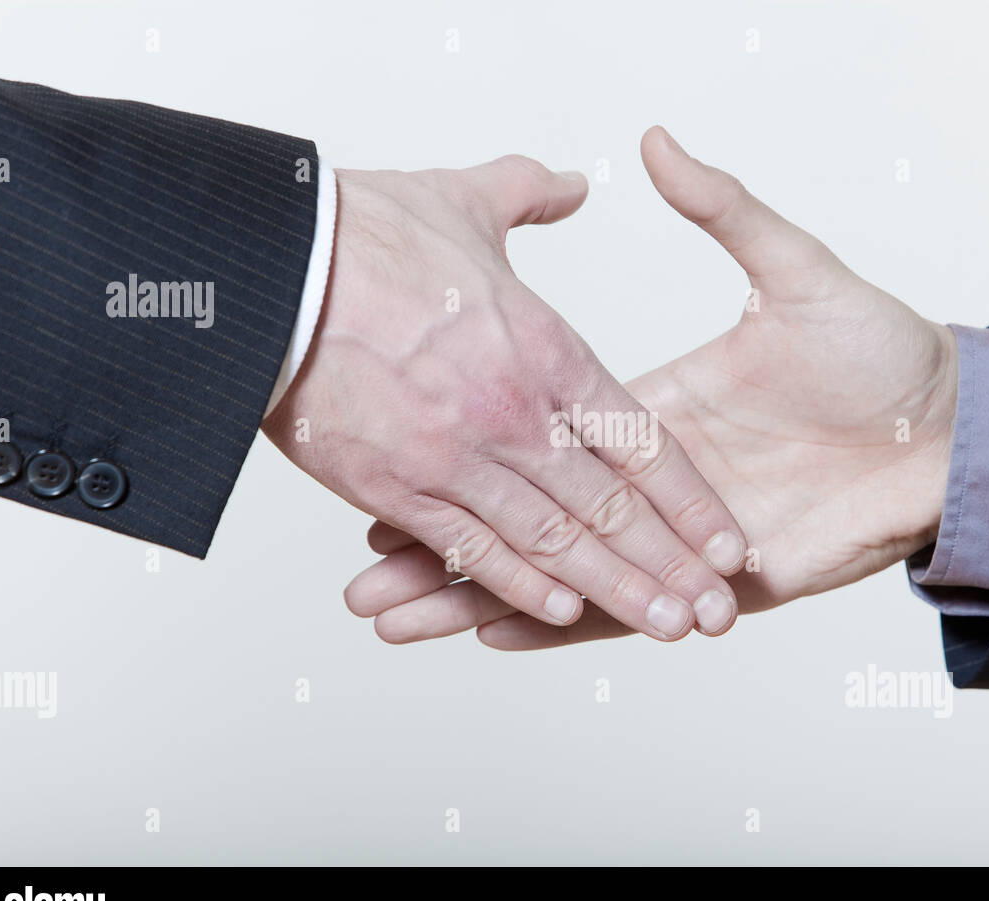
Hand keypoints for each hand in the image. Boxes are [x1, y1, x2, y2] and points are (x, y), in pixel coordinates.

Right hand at [264, 158, 747, 641]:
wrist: (262, 268)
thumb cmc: (362, 233)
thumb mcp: (467, 198)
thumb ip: (531, 194)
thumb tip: (571, 185)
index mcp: (544, 350)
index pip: (639, 441)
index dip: (688, 499)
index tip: (726, 542)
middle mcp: (512, 415)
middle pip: (609, 507)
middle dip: (667, 565)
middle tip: (711, 613)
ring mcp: (455, 459)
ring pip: (552, 542)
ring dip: (611, 591)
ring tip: (661, 626)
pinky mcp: (395, 489)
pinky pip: (471, 548)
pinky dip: (518, 585)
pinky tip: (559, 614)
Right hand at [343, 131, 956, 647]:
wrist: (951, 430)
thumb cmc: (877, 351)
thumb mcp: (789, 267)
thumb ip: (719, 207)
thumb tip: (655, 144)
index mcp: (646, 401)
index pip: (533, 430)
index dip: (462, 447)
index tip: (396, 450)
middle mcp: (641, 475)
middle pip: (517, 511)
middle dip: (435, 549)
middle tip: (357, 573)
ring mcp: (670, 534)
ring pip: (549, 568)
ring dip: (466, 596)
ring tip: (387, 617)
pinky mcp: (706, 581)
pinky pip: (618, 606)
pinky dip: (552, 620)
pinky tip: (489, 631)